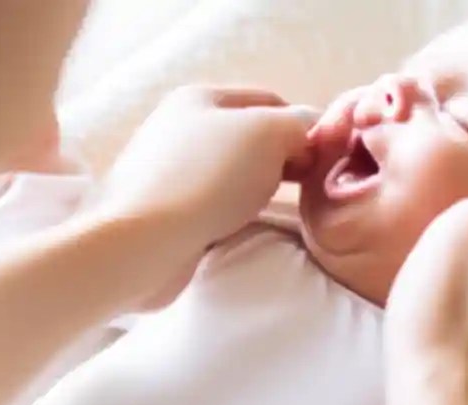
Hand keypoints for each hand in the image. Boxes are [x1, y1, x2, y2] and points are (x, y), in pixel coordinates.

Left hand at [98, 85, 317, 247]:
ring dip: (261, 189)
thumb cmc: (207, 178)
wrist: (143, 243)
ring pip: (234, 175)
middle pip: (251, 138)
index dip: (303, 125)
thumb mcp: (267, 134)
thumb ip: (298, 125)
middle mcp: (180, 128)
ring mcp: (169, 172)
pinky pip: (215, 206)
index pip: (270, 101)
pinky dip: (236, 215)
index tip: (325, 158)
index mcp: (200, 98)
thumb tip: (313, 132)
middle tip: (310, 186)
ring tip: (282, 209)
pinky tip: (247, 227)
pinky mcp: (166, 211)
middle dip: (284, 159)